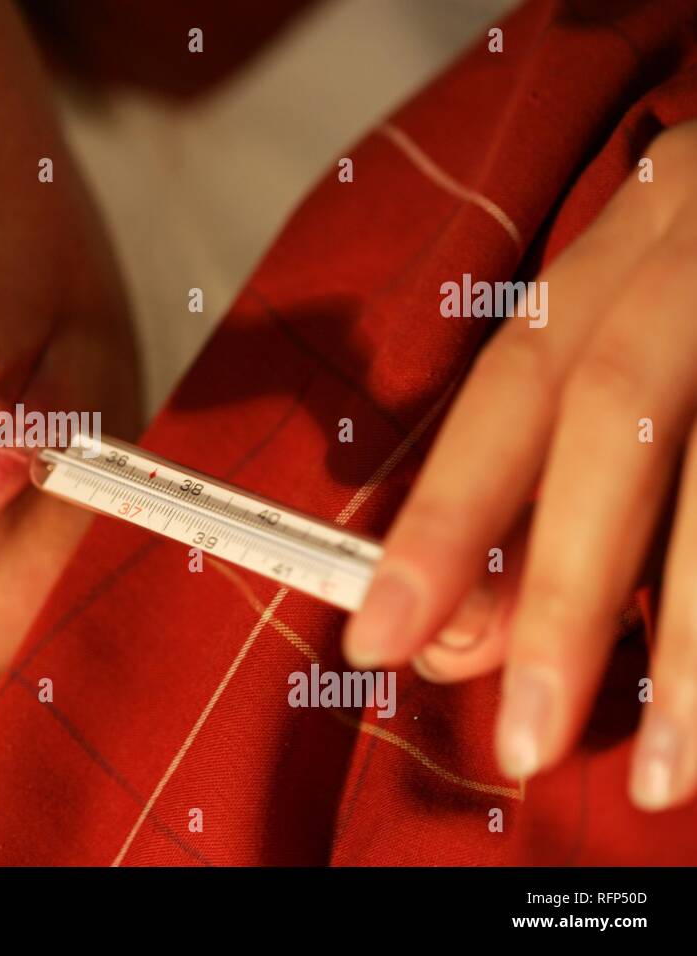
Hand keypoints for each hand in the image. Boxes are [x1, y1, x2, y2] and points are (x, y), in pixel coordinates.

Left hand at [342, 120, 696, 811]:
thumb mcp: (637, 366)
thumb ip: (548, 495)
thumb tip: (461, 637)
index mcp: (628, 247)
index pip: (509, 389)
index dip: (441, 518)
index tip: (381, 639)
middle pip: (614, 412)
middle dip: (567, 591)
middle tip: (528, 741)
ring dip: (693, 636)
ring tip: (669, 764)